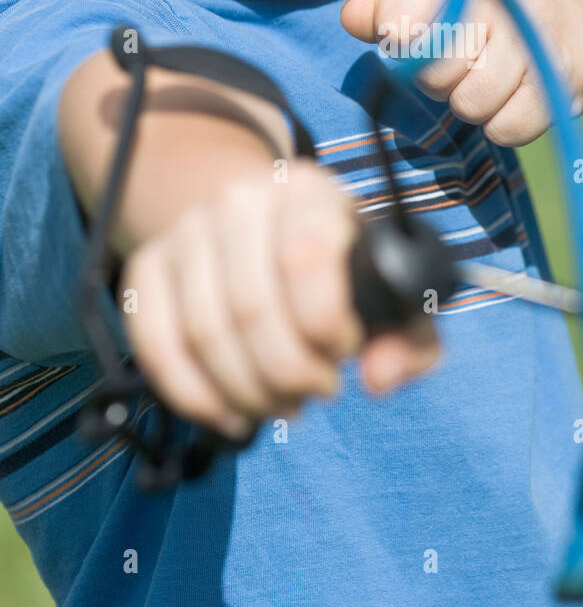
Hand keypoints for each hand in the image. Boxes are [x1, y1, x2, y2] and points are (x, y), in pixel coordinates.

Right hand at [120, 159, 440, 438]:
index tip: (343, 349)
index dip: (325, 323)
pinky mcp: (149, 266)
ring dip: (246, 393)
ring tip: (280, 405)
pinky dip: (193, 396)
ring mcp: (187, 231)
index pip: (305, 256)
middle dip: (287, 374)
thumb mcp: (391, 293)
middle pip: (250, 307)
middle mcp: (241, 200)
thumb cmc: (341, 270)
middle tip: (313, 393)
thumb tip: (378, 380)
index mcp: (309, 193)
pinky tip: (230, 414)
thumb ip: (410, 340)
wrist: (263, 224)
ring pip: (203, 333)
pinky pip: (155, 345)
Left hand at [340, 0, 582, 146]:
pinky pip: (505, 128)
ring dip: (470, 102)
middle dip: (437, 77)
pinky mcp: (565, 83)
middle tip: (462, 59)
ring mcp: (538, 38)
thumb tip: (353, 18)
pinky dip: (502, 122)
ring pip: (470, 103)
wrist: (575, 15)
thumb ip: (384, 4)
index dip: (397, 40)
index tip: (408, 37)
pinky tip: (514, 96)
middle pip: (432, 72)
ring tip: (488, 77)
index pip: (398, 19)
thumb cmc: (480, 8)